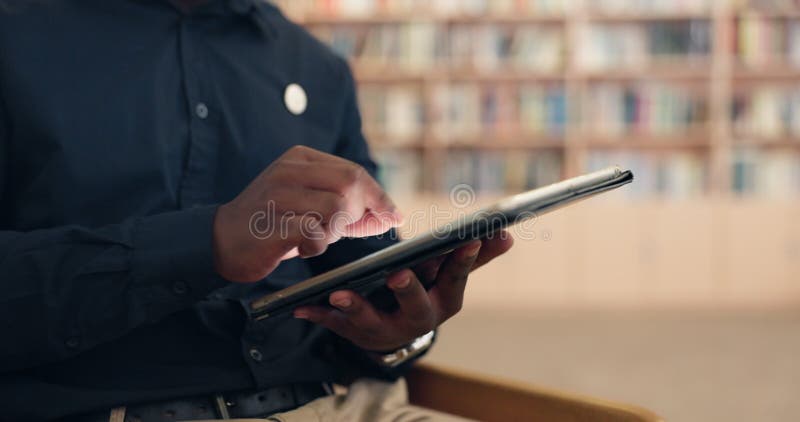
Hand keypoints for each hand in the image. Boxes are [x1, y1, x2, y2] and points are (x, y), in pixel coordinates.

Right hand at [213, 146, 402, 281]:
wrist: (220, 240)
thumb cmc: (273, 223)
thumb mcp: (310, 204)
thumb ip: (347, 206)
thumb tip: (390, 214)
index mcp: (300, 158)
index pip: (354, 171)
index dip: (379, 195)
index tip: (394, 215)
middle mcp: (289, 170)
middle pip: (350, 183)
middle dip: (360, 212)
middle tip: (347, 231)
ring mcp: (278, 194)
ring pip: (337, 208)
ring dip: (336, 231)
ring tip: (316, 238)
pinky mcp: (273, 222)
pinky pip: (315, 233)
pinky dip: (318, 246)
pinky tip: (302, 248)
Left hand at [293, 233, 513, 351]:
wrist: (394, 330)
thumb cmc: (426, 292)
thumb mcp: (450, 275)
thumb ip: (476, 256)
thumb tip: (507, 232)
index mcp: (443, 301)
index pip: (455, 280)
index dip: (461, 262)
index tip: (467, 240)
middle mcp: (416, 320)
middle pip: (415, 306)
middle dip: (408, 290)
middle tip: (398, 274)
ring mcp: (384, 329)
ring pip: (370, 321)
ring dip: (355, 307)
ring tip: (340, 292)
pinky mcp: (354, 333)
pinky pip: (334, 325)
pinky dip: (319, 315)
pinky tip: (303, 305)